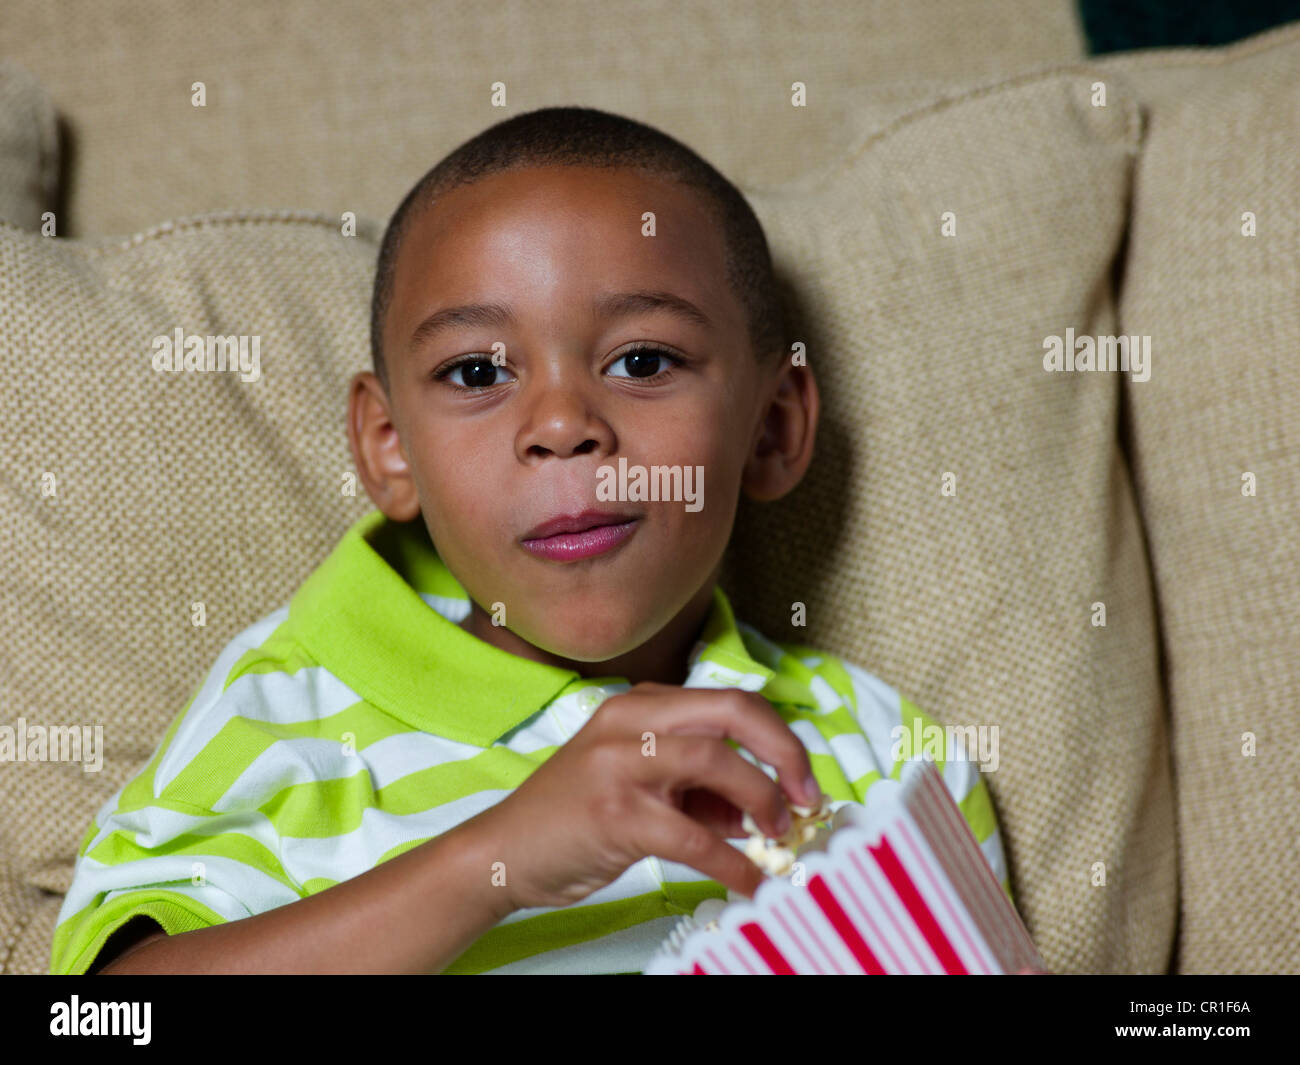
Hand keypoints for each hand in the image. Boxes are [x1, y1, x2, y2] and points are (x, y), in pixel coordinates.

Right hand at [472, 681, 822, 911]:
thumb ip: (698, 787)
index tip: (802, 780)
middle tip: (806, 798)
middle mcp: (629, 721)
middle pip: (730, 711)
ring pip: (715, 762)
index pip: (729, 701)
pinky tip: (749, 880)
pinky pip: (694, 835)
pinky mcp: (614, 814)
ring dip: (761, 801)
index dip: (779, 737)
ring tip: (776, 837)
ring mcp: (618, 764)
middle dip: (783, 752)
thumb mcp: (639, 785)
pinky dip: (733, 862)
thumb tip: (764, 808)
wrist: (504, 852)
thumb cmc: (574, 818)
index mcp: (639, 706)